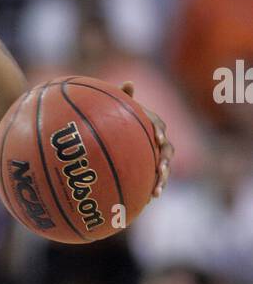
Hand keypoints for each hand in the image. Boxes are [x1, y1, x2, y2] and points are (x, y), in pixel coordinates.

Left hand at [120, 82, 172, 196]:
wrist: (117, 135)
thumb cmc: (117, 116)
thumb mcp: (118, 107)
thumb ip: (122, 97)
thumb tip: (129, 82)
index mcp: (151, 125)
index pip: (159, 127)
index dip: (160, 132)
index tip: (158, 138)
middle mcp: (157, 141)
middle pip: (166, 152)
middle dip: (165, 162)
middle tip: (161, 170)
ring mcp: (155, 157)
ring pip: (163, 169)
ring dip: (161, 180)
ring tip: (156, 192)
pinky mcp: (150, 169)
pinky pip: (154, 180)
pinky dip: (151, 189)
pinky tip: (146, 201)